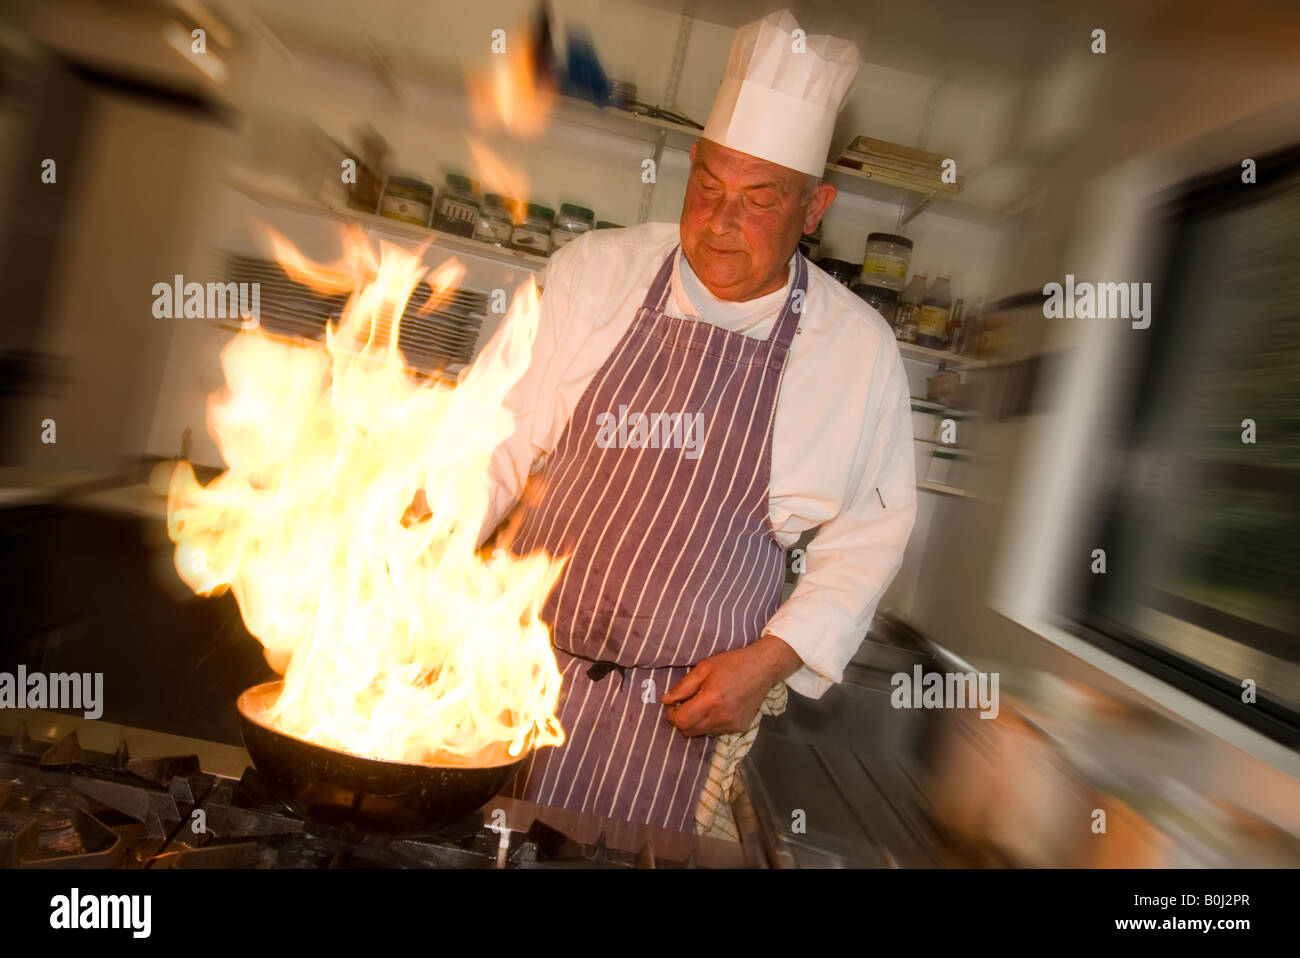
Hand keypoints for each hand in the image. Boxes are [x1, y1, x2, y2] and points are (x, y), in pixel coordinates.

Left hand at [662, 634, 801, 736]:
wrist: (763, 668)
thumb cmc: (732, 663)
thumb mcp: (704, 668)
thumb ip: (683, 687)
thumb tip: (666, 701)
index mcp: (710, 700)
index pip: (681, 721)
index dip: (672, 715)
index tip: (673, 705)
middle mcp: (721, 716)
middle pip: (689, 732)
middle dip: (682, 720)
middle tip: (685, 704)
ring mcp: (732, 724)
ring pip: (702, 733)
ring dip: (697, 722)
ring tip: (703, 703)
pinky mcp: (740, 727)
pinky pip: (717, 731)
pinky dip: (712, 722)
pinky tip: (718, 707)